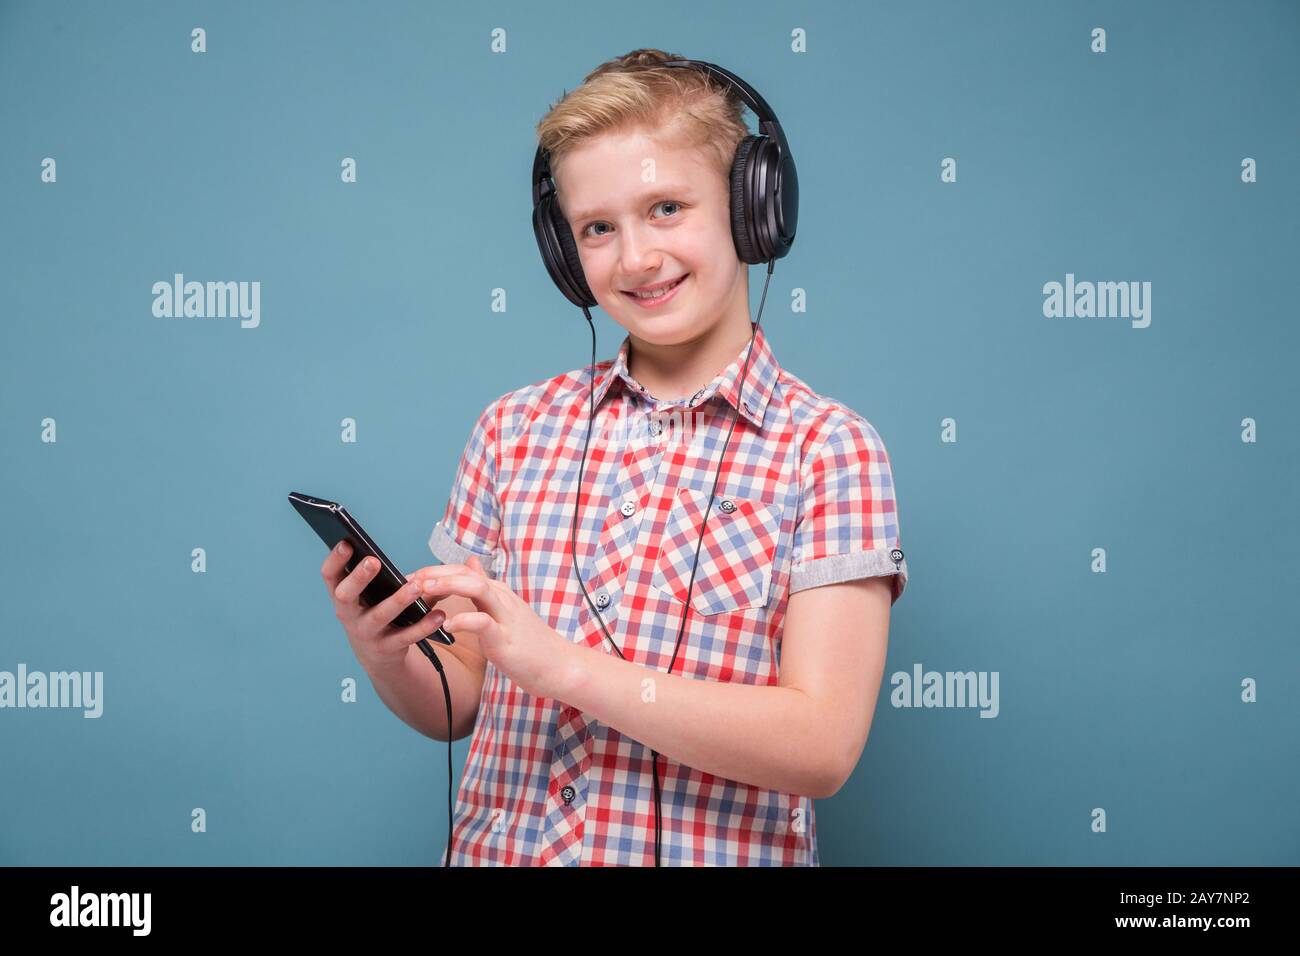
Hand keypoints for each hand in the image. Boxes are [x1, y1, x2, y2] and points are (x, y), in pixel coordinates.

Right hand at [321, 540, 448, 677]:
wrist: (377, 654)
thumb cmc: (375, 611)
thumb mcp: (370, 595)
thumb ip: (382, 574)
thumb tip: (402, 549)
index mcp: (342, 595)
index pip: (330, 575)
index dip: (334, 559)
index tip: (345, 543)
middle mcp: (348, 614)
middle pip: (345, 595)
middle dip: (358, 577)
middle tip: (373, 561)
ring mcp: (365, 632)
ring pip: (380, 615)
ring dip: (399, 599)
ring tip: (417, 586)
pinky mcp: (386, 648)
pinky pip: (406, 636)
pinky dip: (423, 626)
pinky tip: (438, 615)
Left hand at [414, 555, 576, 700]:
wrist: (559, 665)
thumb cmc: (530, 642)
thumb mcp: (505, 609)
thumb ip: (485, 587)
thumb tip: (470, 562)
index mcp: (497, 592)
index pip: (462, 570)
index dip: (434, 571)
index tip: (410, 578)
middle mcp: (501, 597)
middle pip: (465, 573)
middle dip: (434, 573)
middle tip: (407, 580)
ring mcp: (505, 615)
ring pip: (475, 588)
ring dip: (447, 585)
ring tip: (423, 591)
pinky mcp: (506, 637)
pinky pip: (483, 622)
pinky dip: (463, 620)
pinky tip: (446, 625)